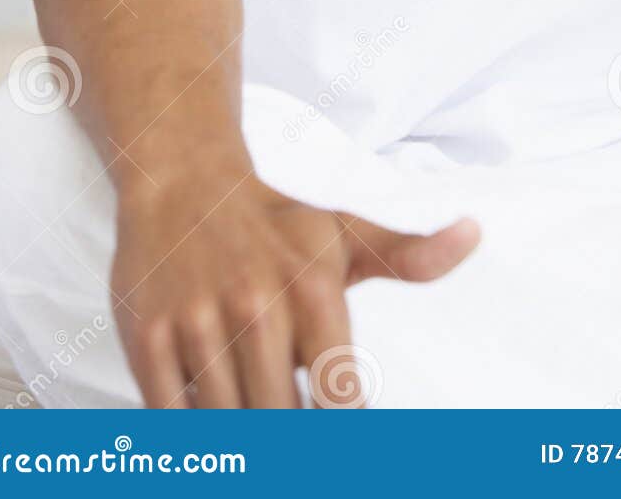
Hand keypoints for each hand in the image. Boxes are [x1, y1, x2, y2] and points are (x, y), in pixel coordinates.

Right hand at [111, 163, 480, 406]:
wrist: (183, 180)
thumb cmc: (273, 221)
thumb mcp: (344, 233)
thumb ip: (409, 254)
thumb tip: (473, 234)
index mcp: (313, 289)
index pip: (338, 402)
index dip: (337, 431)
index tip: (327, 420)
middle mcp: (258, 306)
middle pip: (280, 425)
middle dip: (286, 439)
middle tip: (286, 414)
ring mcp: (198, 323)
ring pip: (226, 428)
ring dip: (239, 435)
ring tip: (250, 409)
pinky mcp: (146, 337)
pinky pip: (171, 417)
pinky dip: (189, 428)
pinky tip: (207, 408)